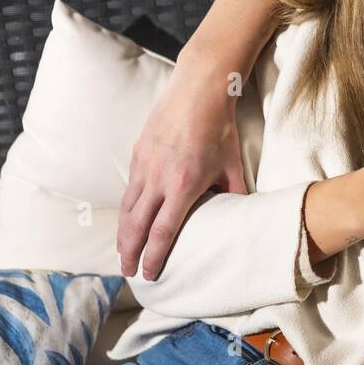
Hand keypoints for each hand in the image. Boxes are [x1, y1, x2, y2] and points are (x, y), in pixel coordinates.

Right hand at [119, 53, 247, 280]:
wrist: (198, 90)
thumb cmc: (220, 128)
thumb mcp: (232, 165)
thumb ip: (235, 195)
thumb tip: (241, 217)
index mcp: (183, 186)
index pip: (162, 232)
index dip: (154, 257)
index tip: (150, 274)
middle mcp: (157, 179)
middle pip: (136, 226)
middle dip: (129, 253)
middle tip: (127, 272)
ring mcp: (143, 165)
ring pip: (127, 208)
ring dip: (123, 234)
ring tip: (122, 252)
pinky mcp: (137, 152)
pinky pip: (128, 188)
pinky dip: (126, 209)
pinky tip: (127, 219)